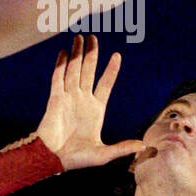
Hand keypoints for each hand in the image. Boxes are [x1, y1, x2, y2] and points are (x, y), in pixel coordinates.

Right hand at [36, 34, 144, 171]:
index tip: (117, 56)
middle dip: (91, 54)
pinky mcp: (54, 100)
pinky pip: (58, 78)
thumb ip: (122, 148)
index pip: (105, 84)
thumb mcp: (104, 154)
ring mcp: (68, 98)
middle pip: (88, 71)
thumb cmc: (77, 159)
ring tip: (79, 37)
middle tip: (93, 37)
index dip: (110, 70)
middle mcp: (82, 100)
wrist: (53, 159)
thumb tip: (143, 146)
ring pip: (73, 70)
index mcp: (96, 110)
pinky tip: (63, 52)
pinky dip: (60, 65)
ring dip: (77, 54)